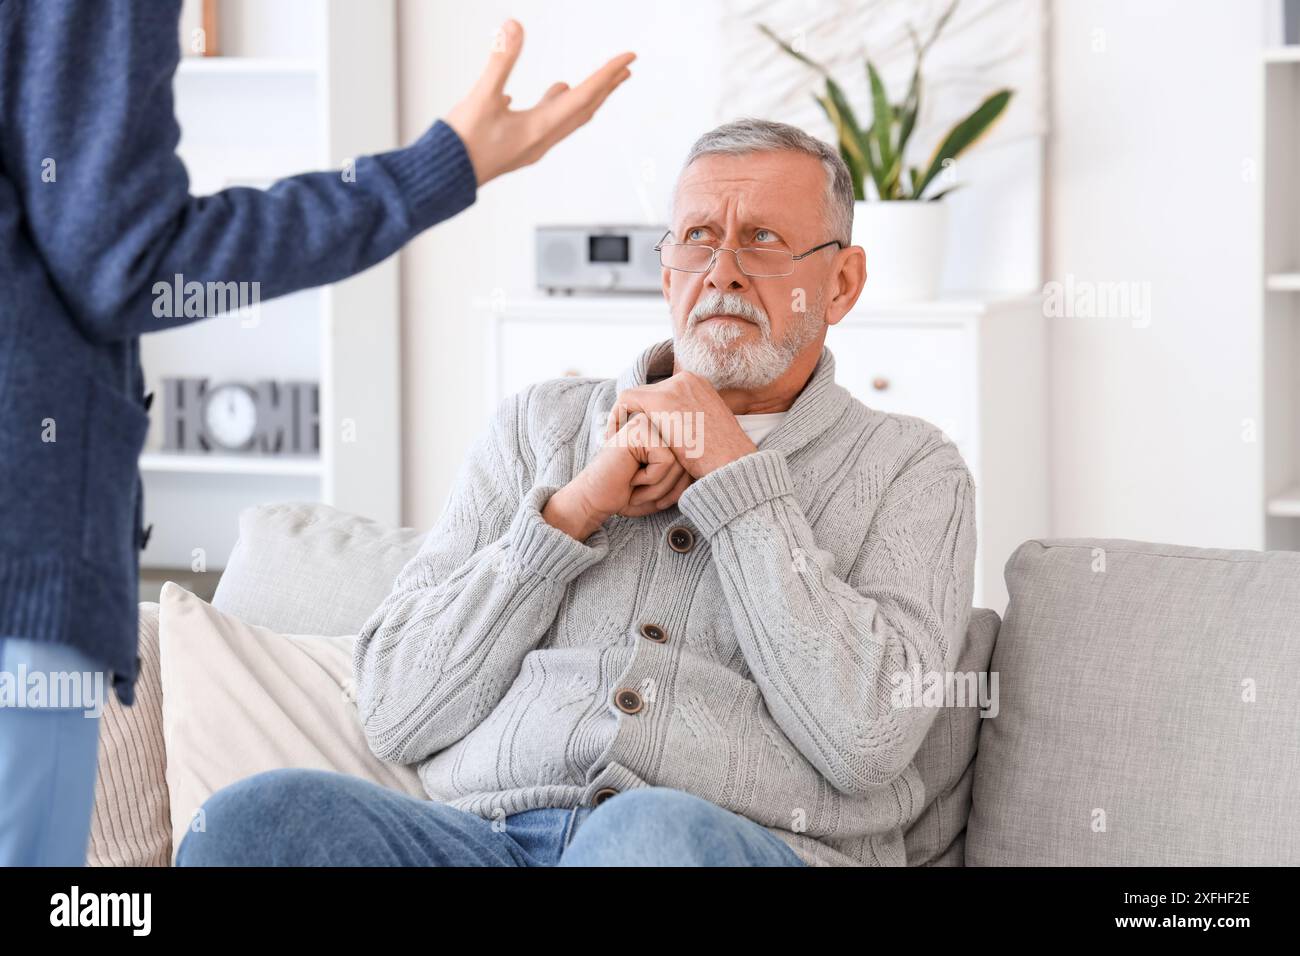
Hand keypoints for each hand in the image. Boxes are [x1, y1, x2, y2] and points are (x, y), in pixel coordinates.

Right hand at [445, 19, 634, 186]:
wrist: (442, 178)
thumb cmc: (461, 145)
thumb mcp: (481, 97)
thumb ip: (499, 61)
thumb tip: (513, 27)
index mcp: (539, 129)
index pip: (583, 96)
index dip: (607, 75)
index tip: (627, 59)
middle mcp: (541, 140)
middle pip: (583, 110)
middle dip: (606, 88)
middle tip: (625, 70)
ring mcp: (531, 145)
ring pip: (567, 118)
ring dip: (586, 98)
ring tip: (600, 84)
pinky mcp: (518, 146)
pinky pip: (547, 123)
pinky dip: (556, 106)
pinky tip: (550, 94)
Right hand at [543, 413, 690, 540]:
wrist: (596, 500)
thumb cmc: (629, 493)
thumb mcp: (666, 482)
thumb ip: (687, 469)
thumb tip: (714, 465)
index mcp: (665, 432)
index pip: (694, 460)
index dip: (679, 486)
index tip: (652, 490)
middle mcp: (658, 423)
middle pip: (690, 460)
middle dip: (671, 487)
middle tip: (642, 491)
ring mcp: (648, 423)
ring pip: (680, 461)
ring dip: (660, 486)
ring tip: (637, 486)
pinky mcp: (640, 430)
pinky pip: (666, 461)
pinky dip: (651, 479)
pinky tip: (632, 478)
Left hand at [604, 371, 757, 478]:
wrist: (731, 464)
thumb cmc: (723, 458)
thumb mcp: (710, 431)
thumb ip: (693, 422)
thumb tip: (681, 430)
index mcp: (700, 384)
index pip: (662, 392)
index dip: (647, 414)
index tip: (640, 434)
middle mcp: (687, 379)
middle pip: (647, 393)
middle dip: (634, 415)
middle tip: (623, 438)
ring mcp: (674, 387)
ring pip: (635, 396)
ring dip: (624, 417)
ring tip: (617, 440)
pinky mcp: (661, 401)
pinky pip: (626, 400)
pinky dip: (616, 417)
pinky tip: (614, 438)